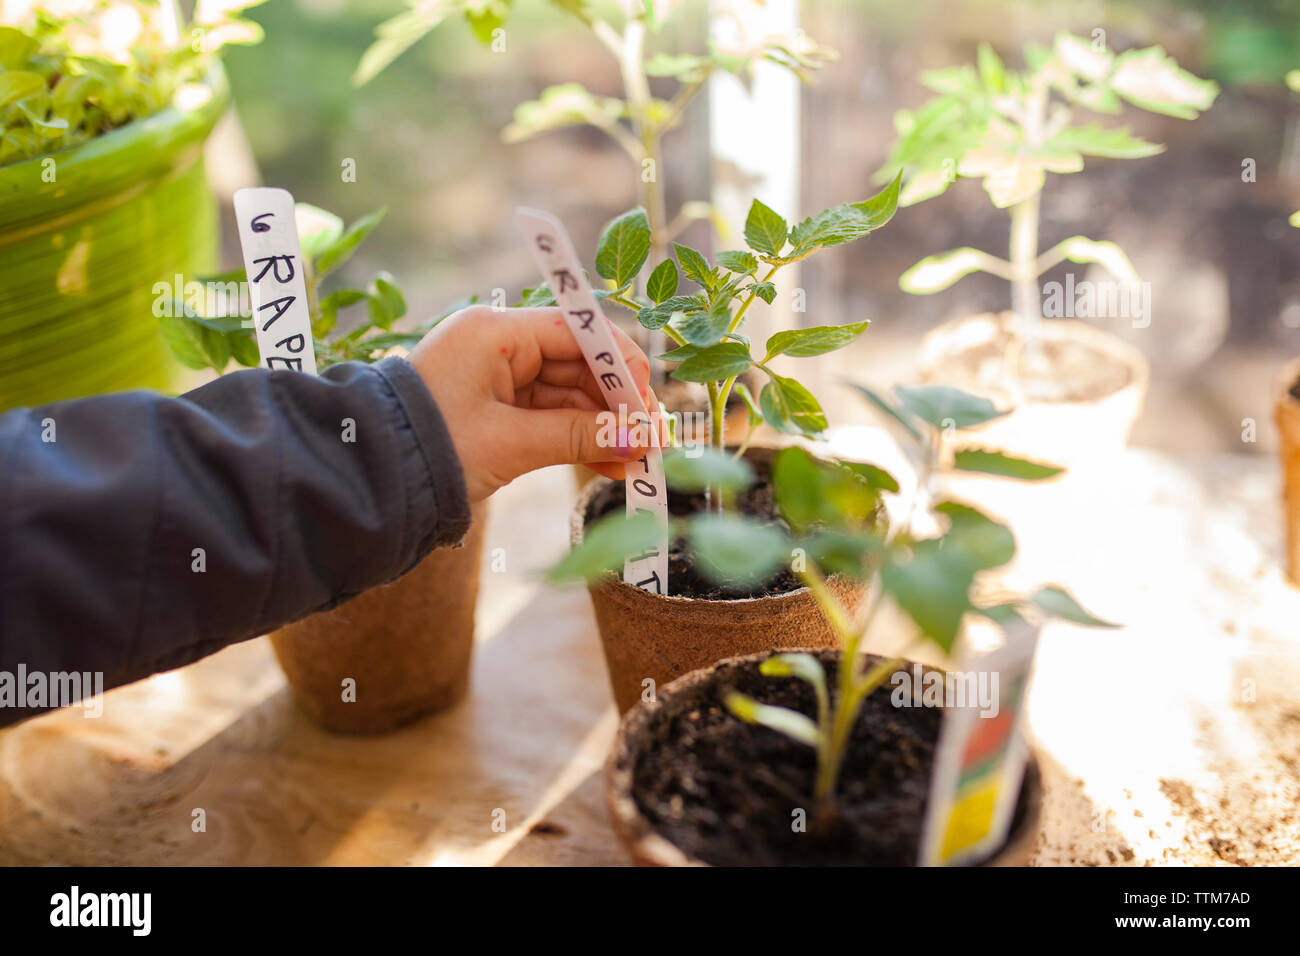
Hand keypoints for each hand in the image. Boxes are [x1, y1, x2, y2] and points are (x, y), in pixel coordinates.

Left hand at [408, 305, 661, 500]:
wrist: (370, 483)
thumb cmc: (431, 452)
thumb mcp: (510, 444)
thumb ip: (578, 436)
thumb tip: (639, 438)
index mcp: (493, 331)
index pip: (575, 331)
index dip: (619, 364)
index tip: (649, 400)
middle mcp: (497, 345)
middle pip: (576, 363)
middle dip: (616, 404)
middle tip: (652, 439)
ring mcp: (496, 377)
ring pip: (567, 394)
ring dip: (602, 426)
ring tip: (638, 461)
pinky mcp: (495, 408)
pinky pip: (549, 416)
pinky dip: (578, 437)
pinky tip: (611, 463)